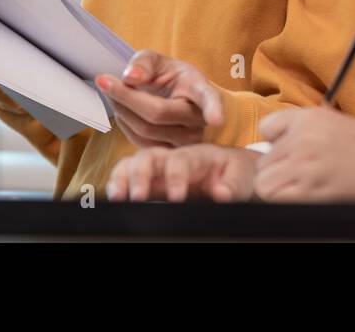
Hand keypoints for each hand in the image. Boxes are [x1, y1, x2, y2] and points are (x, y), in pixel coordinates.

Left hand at [95, 49, 224, 147]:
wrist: (173, 100)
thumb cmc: (169, 78)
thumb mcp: (159, 61)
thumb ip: (144, 62)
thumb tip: (130, 77)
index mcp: (200, 90)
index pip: (209, 99)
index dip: (213, 109)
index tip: (216, 119)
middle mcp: (198, 120)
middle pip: (157, 113)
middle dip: (125, 96)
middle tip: (103, 80)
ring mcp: (186, 142)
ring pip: (145, 130)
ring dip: (121, 109)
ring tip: (111, 90)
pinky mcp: (169, 155)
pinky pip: (140, 142)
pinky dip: (124, 122)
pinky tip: (121, 108)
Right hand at [106, 144, 257, 201]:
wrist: (233, 170)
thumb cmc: (237, 173)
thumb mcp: (241, 177)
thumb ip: (231, 184)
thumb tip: (221, 193)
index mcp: (196, 156)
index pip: (180, 161)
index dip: (175, 177)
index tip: (176, 198)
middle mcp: (173, 158)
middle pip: (149, 156)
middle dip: (140, 174)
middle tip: (137, 196)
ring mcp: (160, 168)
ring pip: (134, 163)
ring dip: (122, 177)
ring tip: (116, 196)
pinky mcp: (152, 181)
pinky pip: (129, 176)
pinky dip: (118, 183)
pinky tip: (113, 197)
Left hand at [254, 106, 354, 202]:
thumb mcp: (334, 124)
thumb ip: (302, 130)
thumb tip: (270, 144)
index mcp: (309, 118)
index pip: (265, 129)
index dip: (274, 147)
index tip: (286, 157)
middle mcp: (304, 138)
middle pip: (262, 162)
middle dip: (275, 173)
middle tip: (298, 181)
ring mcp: (307, 165)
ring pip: (265, 185)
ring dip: (278, 191)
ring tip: (302, 192)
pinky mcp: (313, 192)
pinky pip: (279, 201)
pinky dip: (288, 204)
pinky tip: (308, 200)